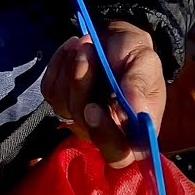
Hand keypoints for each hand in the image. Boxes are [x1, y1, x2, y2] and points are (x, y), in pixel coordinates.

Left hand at [41, 20, 166, 167]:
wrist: (117, 39)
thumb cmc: (136, 56)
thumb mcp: (145, 64)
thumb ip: (138, 87)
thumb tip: (137, 111)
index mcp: (135, 131)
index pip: (118, 154)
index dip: (104, 135)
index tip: (93, 106)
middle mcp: (105, 129)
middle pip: (83, 125)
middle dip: (82, 85)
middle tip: (89, 52)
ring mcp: (79, 115)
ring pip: (62, 105)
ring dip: (70, 71)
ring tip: (85, 45)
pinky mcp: (60, 99)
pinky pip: (49, 89)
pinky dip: (58, 65)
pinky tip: (72, 48)